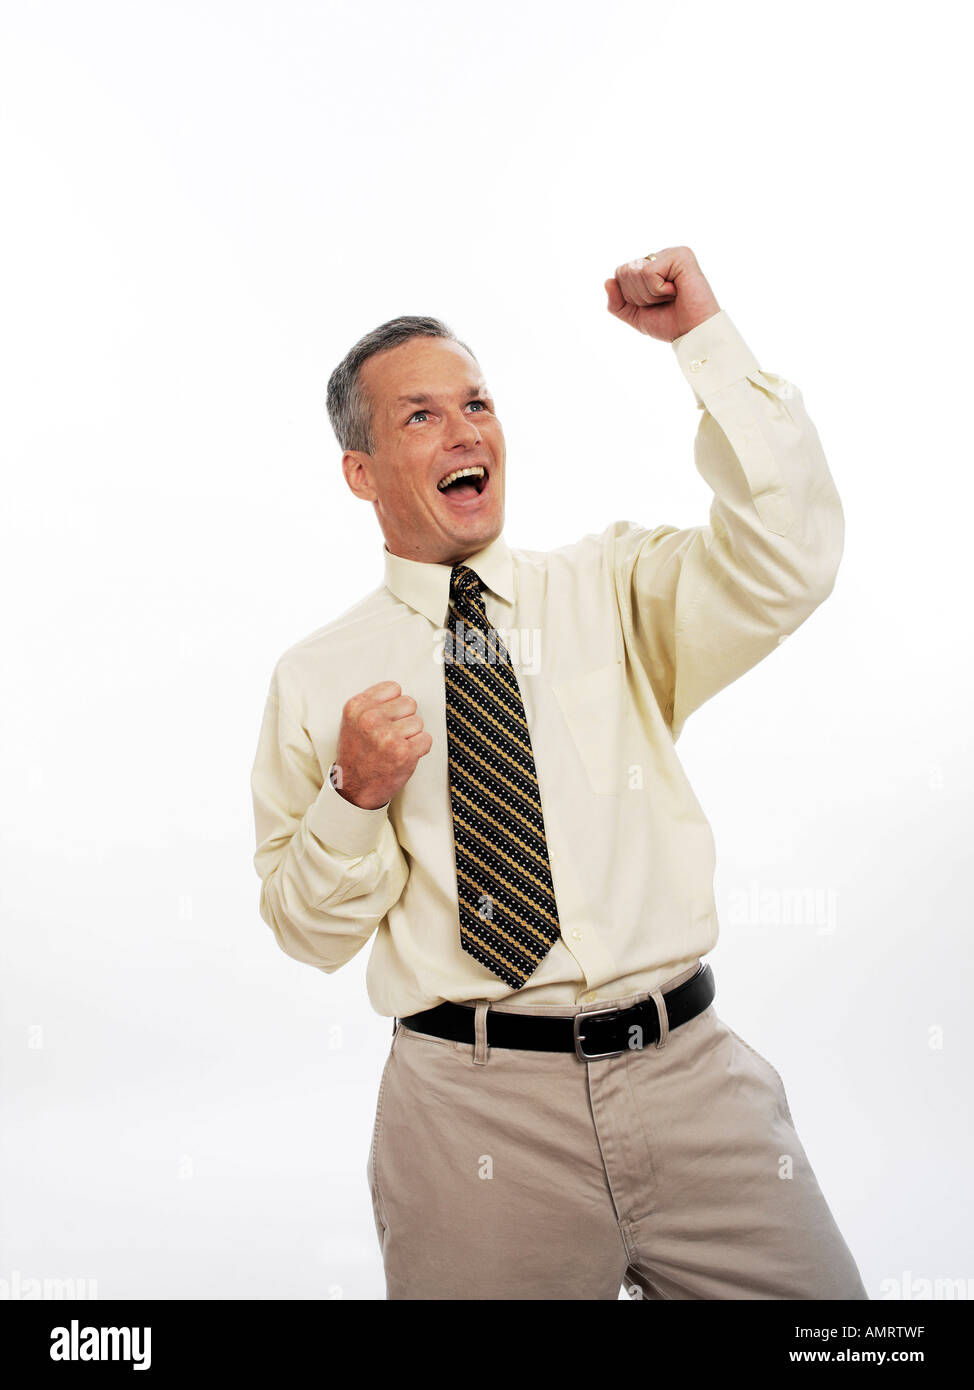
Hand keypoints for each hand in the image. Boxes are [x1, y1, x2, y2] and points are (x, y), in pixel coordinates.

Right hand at [332, 681, 432, 808]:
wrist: (354, 789)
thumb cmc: (356, 755)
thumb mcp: (352, 721)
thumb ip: (371, 704)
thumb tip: (398, 693)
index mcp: (356, 707)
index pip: (393, 688)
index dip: (394, 705)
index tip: (386, 718)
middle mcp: (370, 719)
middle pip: (410, 703)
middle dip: (404, 719)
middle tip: (390, 735)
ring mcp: (387, 736)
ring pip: (419, 721)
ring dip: (411, 735)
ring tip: (394, 747)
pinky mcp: (403, 752)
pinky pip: (426, 739)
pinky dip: (419, 749)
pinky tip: (403, 756)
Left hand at [604, 245, 719, 342]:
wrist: (693, 333)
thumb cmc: (670, 323)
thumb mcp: (636, 315)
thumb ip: (617, 302)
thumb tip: (608, 281)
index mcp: (652, 265)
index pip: (620, 274)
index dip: (630, 296)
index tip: (653, 304)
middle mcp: (661, 255)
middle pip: (624, 271)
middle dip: (638, 296)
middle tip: (662, 301)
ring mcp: (671, 253)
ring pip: (635, 272)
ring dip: (649, 294)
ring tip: (671, 297)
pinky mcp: (681, 255)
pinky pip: (649, 273)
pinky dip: (658, 290)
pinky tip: (676, 291)